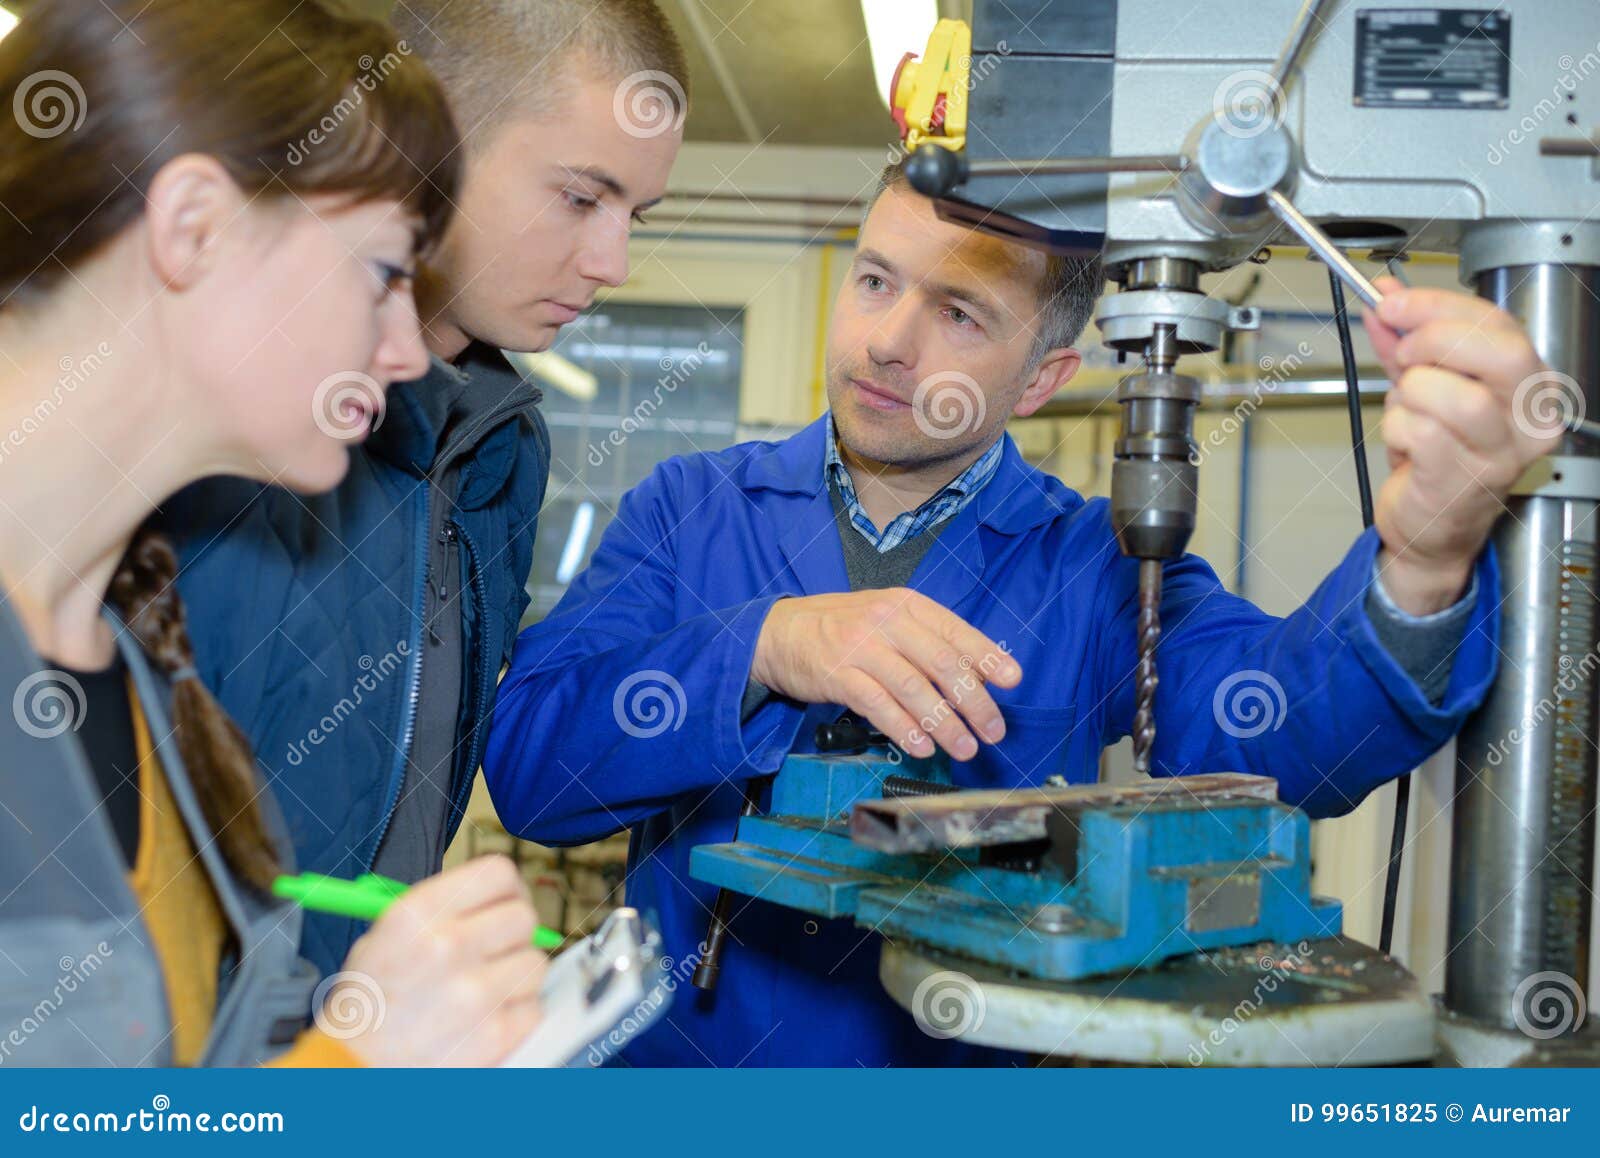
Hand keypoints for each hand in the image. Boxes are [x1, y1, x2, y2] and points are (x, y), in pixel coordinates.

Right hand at [333, 855, 547, 1066]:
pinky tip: (487, 1020)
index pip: (498, 874)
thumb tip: (497, 898)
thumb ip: (442, 910)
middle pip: (523, 917)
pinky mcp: (494, 1034)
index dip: (508, 889)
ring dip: (516, 977)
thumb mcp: (384, 937)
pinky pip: (534, 1008)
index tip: (506, 902)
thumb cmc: (367, 1006)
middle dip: (513, 934)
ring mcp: (474, 993)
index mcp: (416, 915)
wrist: (349, 1072)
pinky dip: (518, 1015)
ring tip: (484, 992)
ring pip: (534, 963)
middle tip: (496, 951)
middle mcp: (447, 946)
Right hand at [752, 588, 1021, 759]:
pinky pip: (877, 705)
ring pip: (913, 688)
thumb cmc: (844, 629)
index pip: (956, 631)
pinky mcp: (837, 674)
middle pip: (941, 663)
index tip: (1013, 681)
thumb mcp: (888, 621)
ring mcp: (861, 647)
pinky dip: (903, 728)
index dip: (988, 657)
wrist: (779, 632)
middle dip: (974, 702)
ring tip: (964, 748)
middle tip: (993, 731)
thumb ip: (927, 642)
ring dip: (944, 723)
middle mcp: (887, 621)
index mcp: (907, 605)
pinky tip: (921, 747)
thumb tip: (977, 677)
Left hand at [1362, 277, 1557, 614]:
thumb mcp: (1422, 385)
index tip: (1393, 303)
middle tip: (1404, 357)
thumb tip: (1384, 295)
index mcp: (1529, 385)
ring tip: (1407, 410)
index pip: (1498, 324)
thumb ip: (1404, 339)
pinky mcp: (1463, 481)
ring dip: (1409, 393)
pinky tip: (1403, 444)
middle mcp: (1528, 419)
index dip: (1437, 306)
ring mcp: (1500, 453)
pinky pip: (1418, 432)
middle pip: (1495, 351)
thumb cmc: (1437, 458)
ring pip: (1450, 393)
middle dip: (1432, 341)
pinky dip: (1396, 429)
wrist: (1430, 529)